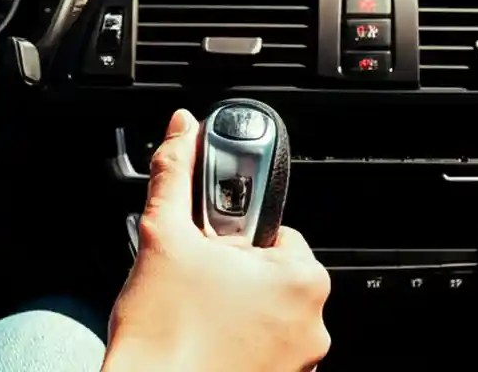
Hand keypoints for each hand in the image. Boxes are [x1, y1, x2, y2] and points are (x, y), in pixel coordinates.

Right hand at [103, 109, 330, 371]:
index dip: (231, 231)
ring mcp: (301, 360)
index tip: (207, 242)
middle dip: (230, 271)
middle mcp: (314, 322)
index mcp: (302, 277)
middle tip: (192, 280)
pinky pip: (262, 348)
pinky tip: (201, 341)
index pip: (274, 228)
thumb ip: (176, 174)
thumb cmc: (163, 338)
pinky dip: (236, 342)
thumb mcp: (163, 238)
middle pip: (268, 272)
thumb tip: (183, 129)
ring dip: (234, 307)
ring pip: (264, 312)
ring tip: (193, 314)